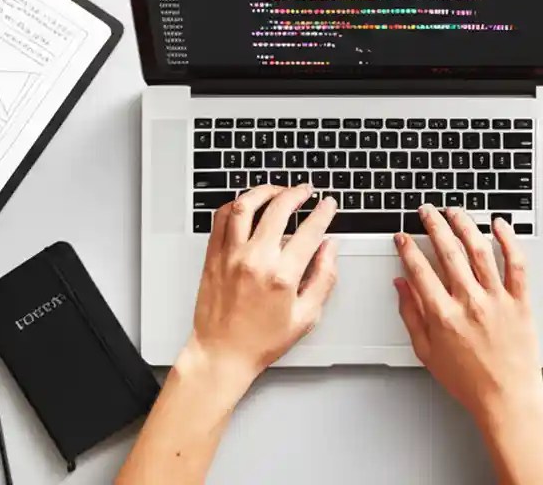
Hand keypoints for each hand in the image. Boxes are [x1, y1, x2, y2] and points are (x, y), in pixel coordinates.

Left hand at [180, 184, 338, 392]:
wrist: (222, 353)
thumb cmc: (261, 341)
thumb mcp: (306, 316)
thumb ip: (324, 278)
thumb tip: (330, 249)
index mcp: (282, 276)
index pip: (309, 231)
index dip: (323, 212)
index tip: (328, 204)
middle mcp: (255, 260)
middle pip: (279, 208)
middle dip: (297, 194)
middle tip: (305, 191)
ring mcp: (230, 255)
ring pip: (245, 206)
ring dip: (265, 191)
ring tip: (277, 190)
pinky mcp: (213, 257)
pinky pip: (221, 219)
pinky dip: (235, 205)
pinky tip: (246, 205)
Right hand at [394, 205, 542, 425]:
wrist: (506, 397)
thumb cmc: (468, 381)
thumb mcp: (426, 351)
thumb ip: (411, 315)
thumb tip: (400, 286)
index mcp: (443, 315)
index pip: (420, 269)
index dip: (407, 248)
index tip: (402, 236)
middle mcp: (469, 302)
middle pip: (448, 251)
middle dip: (433, 225)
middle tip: (426, 212)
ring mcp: (496, 299)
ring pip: (479, 249)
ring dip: (464, 224)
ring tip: (454, 211)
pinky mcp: (520, 301)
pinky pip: (516, 263)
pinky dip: (508, 240)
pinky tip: (499, 225)